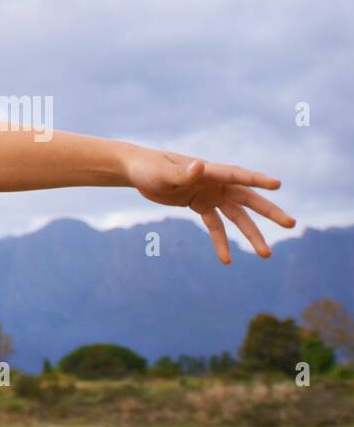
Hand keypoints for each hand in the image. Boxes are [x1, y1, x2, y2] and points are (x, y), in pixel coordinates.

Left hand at [125, 147, 295, 263]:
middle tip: (291, 224)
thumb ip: (182, 172)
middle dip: (269, 211)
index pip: (236, 175)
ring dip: (251, 234)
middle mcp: (213, 182)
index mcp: (207, 170)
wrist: (137, 171)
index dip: (256, 179)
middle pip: (247, 198)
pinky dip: (221, 241)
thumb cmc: (148, 167)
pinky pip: (216, 225)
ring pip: (236, 216)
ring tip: (266, 255)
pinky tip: (226, 260)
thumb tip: (200, 166)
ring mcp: (209, 194)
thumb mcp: (162, 172)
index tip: (278, 184)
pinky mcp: (200, 205)